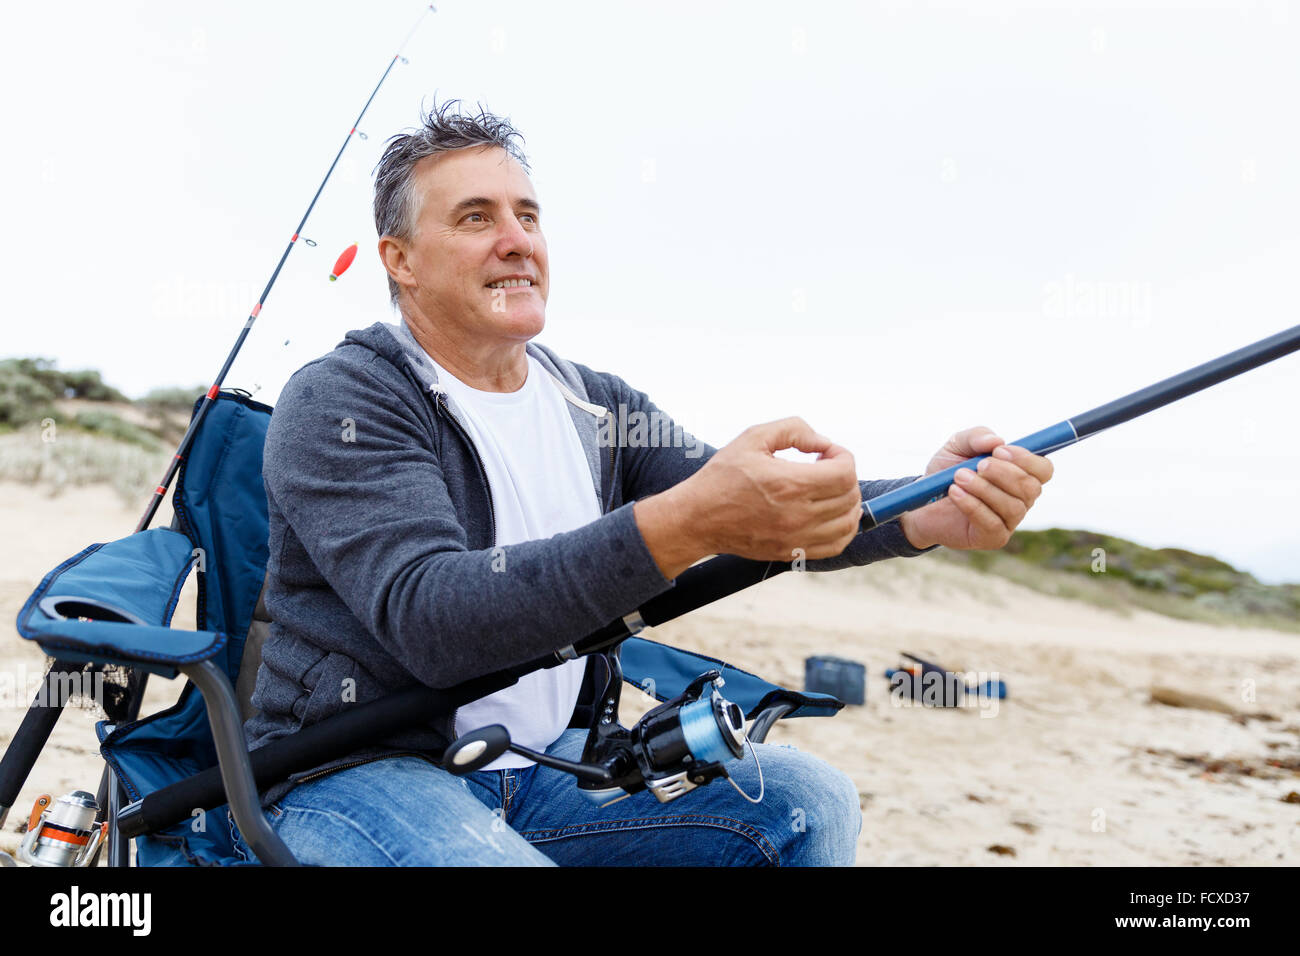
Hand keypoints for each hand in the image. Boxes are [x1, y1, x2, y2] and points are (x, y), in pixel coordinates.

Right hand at [635, 417, 863, 577]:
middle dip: (846, 475)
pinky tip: (833, 514)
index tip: (827, 452)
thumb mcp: (752, 437)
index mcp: (788, 484)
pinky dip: (844, 529)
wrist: (698, 518)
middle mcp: (797, 514)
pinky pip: (836, 545)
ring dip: (849, 502)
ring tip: (832, 489)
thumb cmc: (723, 476)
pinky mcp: (792, 552)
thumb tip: (823, 441)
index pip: (844, 473)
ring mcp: (796, 537)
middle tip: (826, 467)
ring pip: (848, 523)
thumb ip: (793, 430)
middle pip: (849, 496)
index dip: (843, 456)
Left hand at [898, 426, 1052, 550]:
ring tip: (958, 477)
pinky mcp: (993, 538)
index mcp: (1020, 475)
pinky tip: (955, 493)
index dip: (1027, 459)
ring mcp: (1009, 520)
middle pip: (1031, 488)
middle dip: (1004, 473)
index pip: (1043, 469)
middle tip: (978, 464)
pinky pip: (992, 523)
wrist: (922, 502)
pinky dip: (973, 505)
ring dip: (984, 488)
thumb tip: (997, 441)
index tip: (999, 451)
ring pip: (1012, 506)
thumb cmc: (947, 472)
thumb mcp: (957, 446)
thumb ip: (977, 437)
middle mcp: (1021, 499)